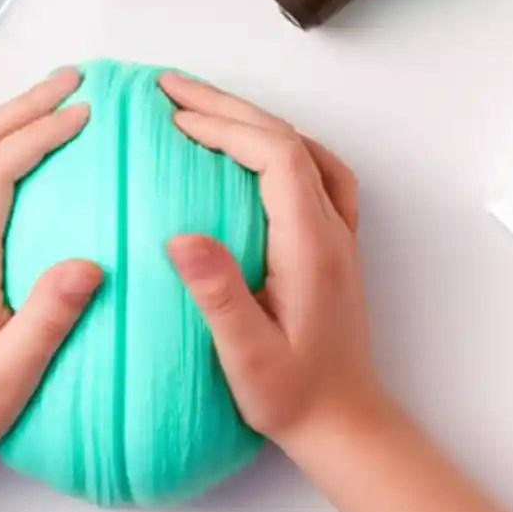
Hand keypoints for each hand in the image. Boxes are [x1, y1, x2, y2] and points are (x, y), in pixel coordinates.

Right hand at [159, 73, 384, 459]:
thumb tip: (180, 237)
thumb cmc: (293, 398)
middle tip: (168, 88)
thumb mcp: (248, 357)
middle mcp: (331, 230)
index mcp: (312, 245)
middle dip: (227, 107)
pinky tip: (248, 152)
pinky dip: (275, 145)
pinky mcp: (331, 246)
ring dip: (250, 121)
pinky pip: (312, 172)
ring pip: (301, 150)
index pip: (276, 156)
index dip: (225, 128)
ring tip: (200, 108)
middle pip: (287, 141)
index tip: (173, 119)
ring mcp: (337, 235)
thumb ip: (219, 296)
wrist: (343, 423)